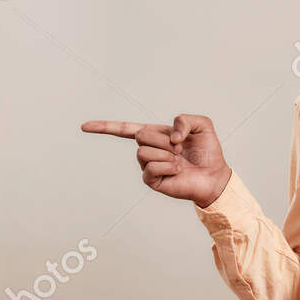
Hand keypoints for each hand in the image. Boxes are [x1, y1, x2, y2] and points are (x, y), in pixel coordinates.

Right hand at [81, 114, 232, 206]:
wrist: (215, 176)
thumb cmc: (208, 151)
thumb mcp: (202, 125)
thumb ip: (185, 119)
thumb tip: (170, 136)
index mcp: (156, 134)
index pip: (125, 129)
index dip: (105, 127)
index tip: (84, 126)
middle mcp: (148, 150)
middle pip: (140, 135)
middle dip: (163, 138)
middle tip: (179, 148)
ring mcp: (148, 166)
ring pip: (143, 152)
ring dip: (166, 153)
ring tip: (178, 160)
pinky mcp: (151, 181)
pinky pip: (150, 168)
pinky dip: (167, 166)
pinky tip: (177, 169)